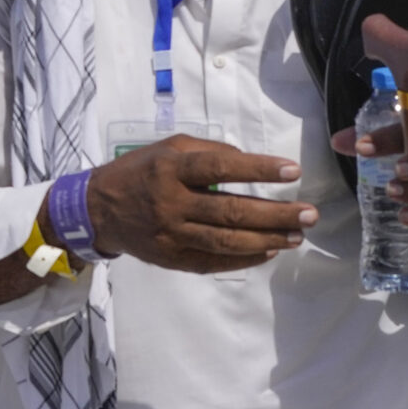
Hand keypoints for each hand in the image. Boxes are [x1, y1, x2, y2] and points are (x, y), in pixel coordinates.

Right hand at [84, 136, 312, 273]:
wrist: (98, 209)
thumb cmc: (140, 171)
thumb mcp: (168, 147)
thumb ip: (208, 151)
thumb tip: (249, 161)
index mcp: (171, 169)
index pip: (220, 168)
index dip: (258, 170)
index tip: (292, 171)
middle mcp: (171, 203)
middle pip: (231, 211)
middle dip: (275, 214)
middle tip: (309, 214)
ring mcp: (171, 234)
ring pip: (227, 241)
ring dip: (267, 240)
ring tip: (297, 236)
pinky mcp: (171, 258)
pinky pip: (214, 261)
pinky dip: (244, 259)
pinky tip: (269, 251)